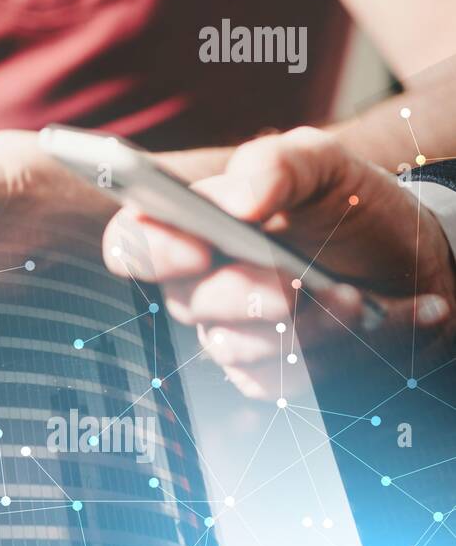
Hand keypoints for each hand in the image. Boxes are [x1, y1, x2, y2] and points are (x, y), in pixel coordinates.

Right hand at [101, 127, 455, 398]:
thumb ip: (274, 164)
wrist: (415, 259)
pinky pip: (275, 381)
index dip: (147, 251)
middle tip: (293, 279)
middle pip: (185, 302)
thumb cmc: (350, 205)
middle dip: (244, 293)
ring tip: (353, 296)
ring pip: (234, 347)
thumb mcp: (322, 163)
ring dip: (303, 324)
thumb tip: (234, 200)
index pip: (129, 242)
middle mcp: (199, 282)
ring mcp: (231, 330)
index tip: (197, 250)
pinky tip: (369, 317)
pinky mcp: (267, 373)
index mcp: (190, 225)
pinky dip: (331, 350)